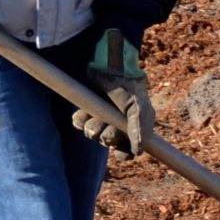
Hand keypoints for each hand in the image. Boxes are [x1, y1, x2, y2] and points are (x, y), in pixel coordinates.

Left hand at [71, 28, 148, 155]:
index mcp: (131, 125)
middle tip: (109, 129)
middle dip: (107, 138)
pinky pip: (78, 123)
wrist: (111, 66)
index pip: (127, 149)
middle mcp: (115, 122)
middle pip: (108, 142)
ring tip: (95, 117)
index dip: (124, 152)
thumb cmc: (129, 87)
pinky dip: (80, 120)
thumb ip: (141, 130)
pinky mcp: (84, 108)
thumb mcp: (140, 109)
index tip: (121, 149)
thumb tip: (138, 152)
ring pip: (91, 134)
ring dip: (92, 129)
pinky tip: (85, 112)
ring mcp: (99, 116)